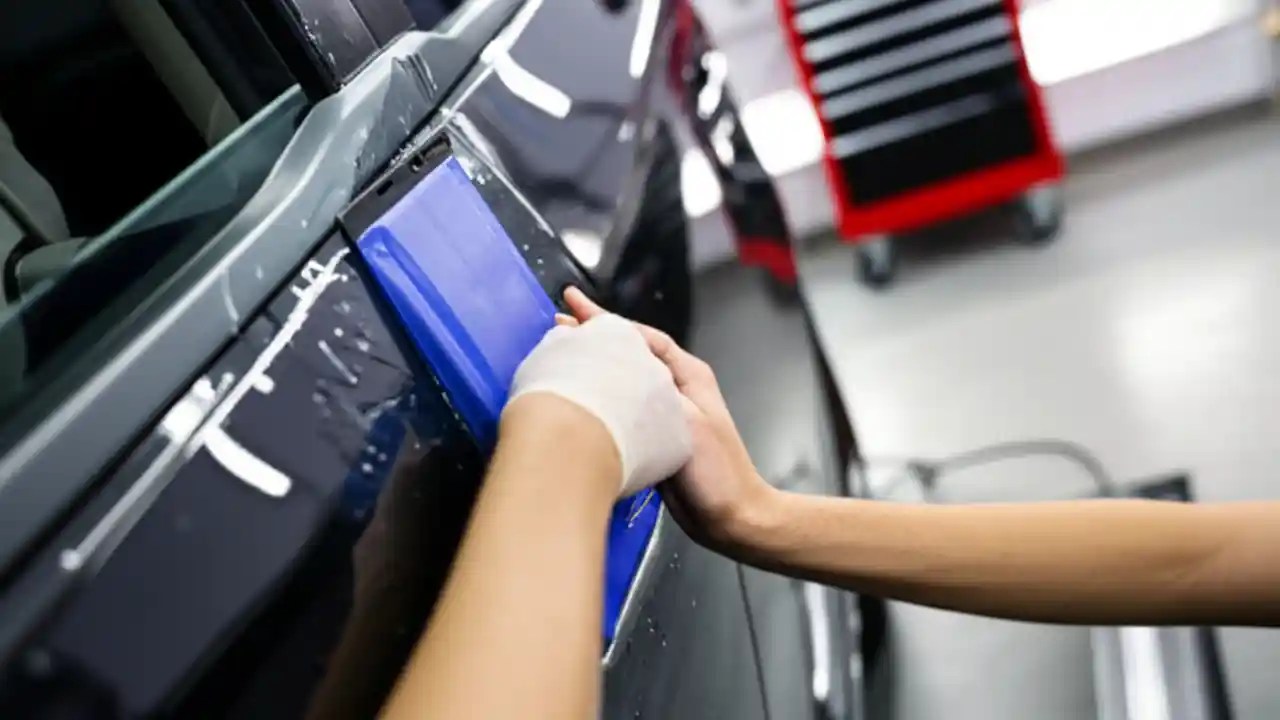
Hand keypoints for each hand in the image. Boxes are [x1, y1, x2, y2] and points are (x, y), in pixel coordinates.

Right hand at [561, 287, 774, 549]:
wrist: (730, 518)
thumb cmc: (718, 473)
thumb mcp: (687, 423)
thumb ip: (654, 391)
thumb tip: (619, 366)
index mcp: (687, 374)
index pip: (640, 336)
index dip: (605, 319)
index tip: (574, 303)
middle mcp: (674, 388)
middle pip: (626, 354)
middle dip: (592, 339)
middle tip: (557, 326)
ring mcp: (662, 413)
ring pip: (619, 380)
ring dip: (592, 369)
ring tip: (560, 357)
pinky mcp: (651, 438)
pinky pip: (618, 409)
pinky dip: (597, 400)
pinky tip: (577, 401)